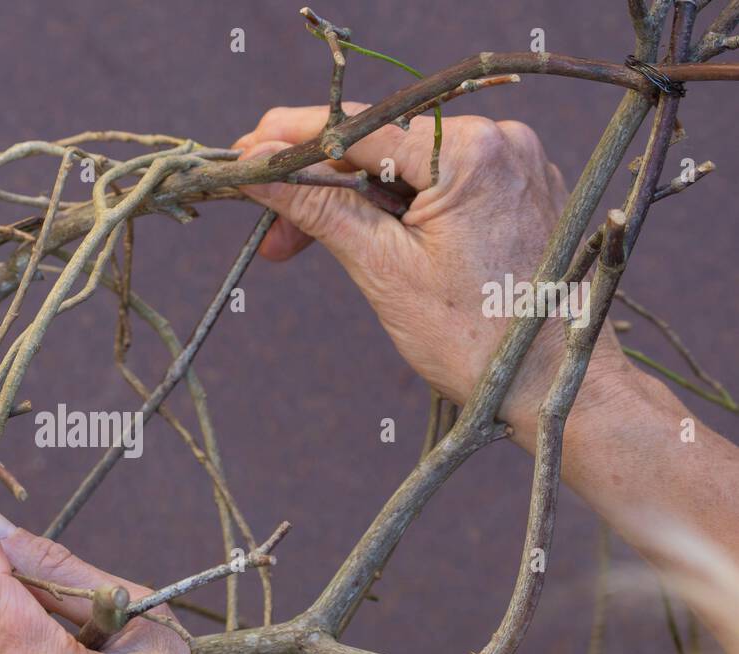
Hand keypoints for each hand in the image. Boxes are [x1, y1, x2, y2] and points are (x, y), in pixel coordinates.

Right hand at [233, 104, 640, 448]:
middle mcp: (500, 140)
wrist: (552, 385)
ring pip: (402, 166)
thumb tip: (257, 174)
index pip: (357, 126)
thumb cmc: (476, 338)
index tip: (242, 153)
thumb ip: (318, 210)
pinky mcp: (514, 189)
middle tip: (266, 227)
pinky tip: (358, 240)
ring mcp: (512, 163)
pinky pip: (436, 182)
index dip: (289, 138)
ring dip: (348, 203)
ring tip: (297, 245)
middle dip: (315, 186)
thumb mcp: (383, 271)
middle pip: (377, 145)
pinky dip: (391, 208)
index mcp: (470, 151)